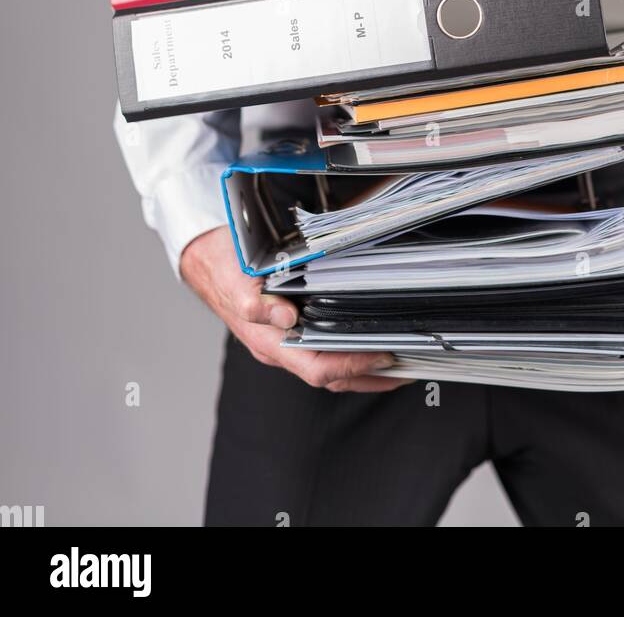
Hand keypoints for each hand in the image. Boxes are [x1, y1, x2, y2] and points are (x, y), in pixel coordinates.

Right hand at [179, 226, 408, 391]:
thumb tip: (285, 318)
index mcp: (268, 341)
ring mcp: (283, 341)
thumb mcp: (236, 277)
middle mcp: (278, 347)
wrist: (204, 257)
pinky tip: (365, 339)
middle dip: (370, 377)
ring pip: (328, 366)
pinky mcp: (287, 328)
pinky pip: (322, 349)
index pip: (319, 368)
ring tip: (398, 361)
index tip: (387, 356)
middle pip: (331, 376)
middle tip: (408, 368)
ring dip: (363, 368)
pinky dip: (348, 350)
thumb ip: (256, 301)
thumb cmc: (221, 265)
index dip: (355, 366)